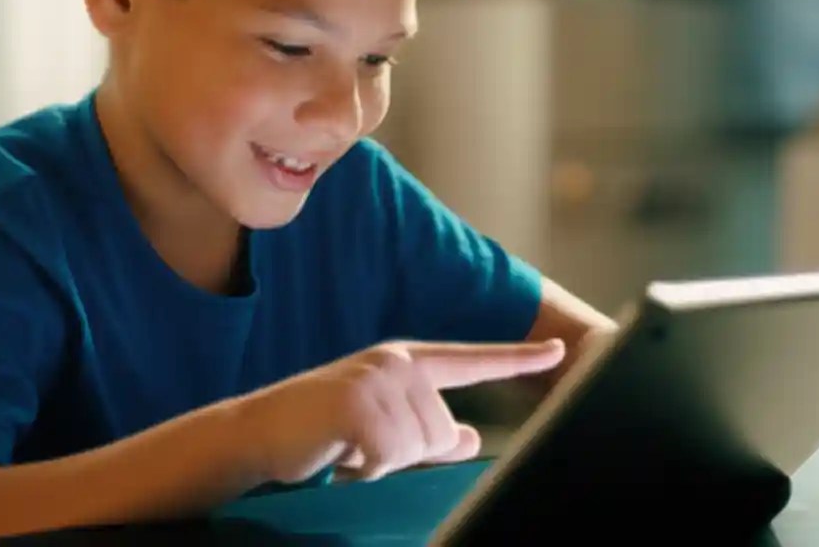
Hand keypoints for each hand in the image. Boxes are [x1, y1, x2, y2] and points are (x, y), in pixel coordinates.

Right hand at [234, 339, 565, 484]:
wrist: (260, 432)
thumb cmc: (324, 431)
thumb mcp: (383, 425)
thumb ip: (430, 430)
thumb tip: (471, 438)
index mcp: (406, 361)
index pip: (472, 360)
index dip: (518, 358)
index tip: (559, 350)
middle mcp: (396, 363)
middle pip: (442, 430)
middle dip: (406, 453)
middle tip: (361, 443)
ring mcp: (376, 380)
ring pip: (418, 446)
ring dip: (383, 461)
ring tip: (348, 445)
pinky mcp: (357, 406)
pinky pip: (389, 457)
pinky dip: (364, 468)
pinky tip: (339, 454)